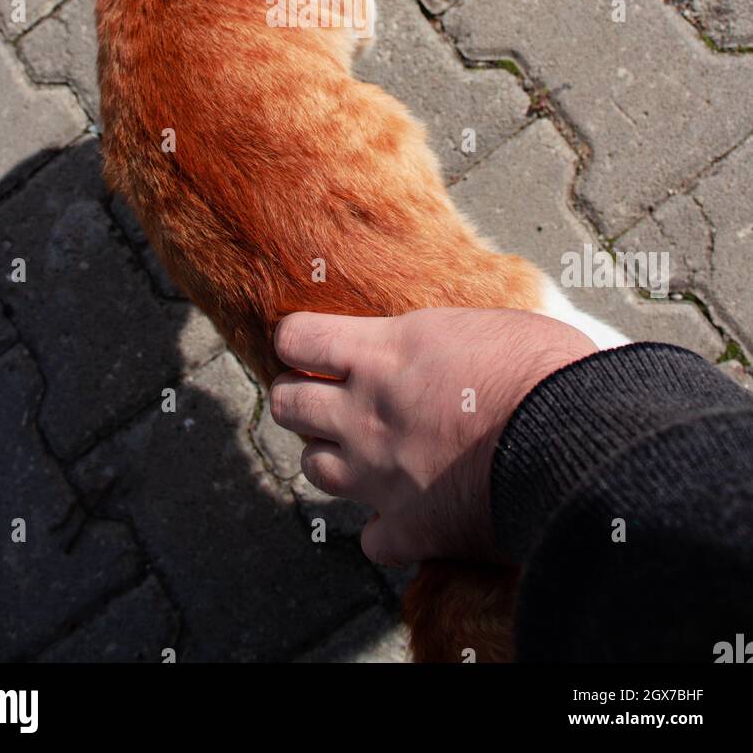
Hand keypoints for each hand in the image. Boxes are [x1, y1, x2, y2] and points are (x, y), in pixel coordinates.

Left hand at [271, 307, 595, 566]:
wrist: (573, 439)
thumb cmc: (542, 368)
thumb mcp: (482, 324)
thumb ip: (437, 337)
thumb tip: (441, 338)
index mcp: (382, 354)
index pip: (296, 339)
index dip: (299, 342)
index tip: (318, 347)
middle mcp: (365, 414)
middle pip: (288, 405)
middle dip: (300, 398)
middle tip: (331, 397)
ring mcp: (380, 476)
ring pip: (314, 470)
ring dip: (333, 458)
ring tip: (366, 451)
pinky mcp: (410, 529)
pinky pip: (372, 539)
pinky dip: (385, 530)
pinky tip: (408, 517)